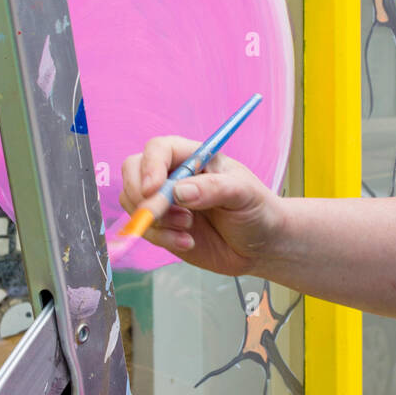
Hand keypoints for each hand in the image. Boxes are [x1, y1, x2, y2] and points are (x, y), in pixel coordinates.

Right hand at [120, 136, 284, 276]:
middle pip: (133, 170)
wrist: (261, 245)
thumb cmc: (258, 209)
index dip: (150, 166)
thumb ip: (213, 189)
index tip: (153, 190)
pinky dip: (160, 238)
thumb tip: (178, 192)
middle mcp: (175, 175)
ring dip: (154, 220)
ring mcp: (166, 201)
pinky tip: (187, 242)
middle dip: (141, 195)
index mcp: (194, 156)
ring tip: (188, 228)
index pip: (159, 149)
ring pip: (134, 202)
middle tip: (164, 215)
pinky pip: (144, 228)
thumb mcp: (244, 194)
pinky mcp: (162, 226)